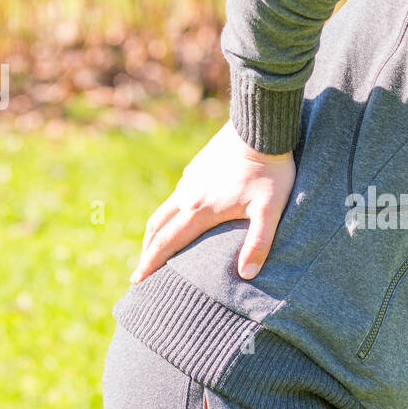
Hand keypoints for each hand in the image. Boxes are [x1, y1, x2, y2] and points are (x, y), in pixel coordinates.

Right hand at [130, 120, 296, 283]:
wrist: (260, 127)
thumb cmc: (269, 171)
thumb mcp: (270, 210)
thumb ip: (258, 243)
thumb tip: (246, 274)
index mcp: (199, 210)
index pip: (166, 243)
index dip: (150, 264)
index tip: (137, 280)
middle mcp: (187, 194)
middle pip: (156, 227)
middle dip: (147, 251)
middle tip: (141, 271)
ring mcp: (190, 178)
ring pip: (165, 209)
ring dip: (157, 231)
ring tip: (157, 247)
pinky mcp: (197, 167)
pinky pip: (177, 194)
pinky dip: (171, 212)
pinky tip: (182, 216)